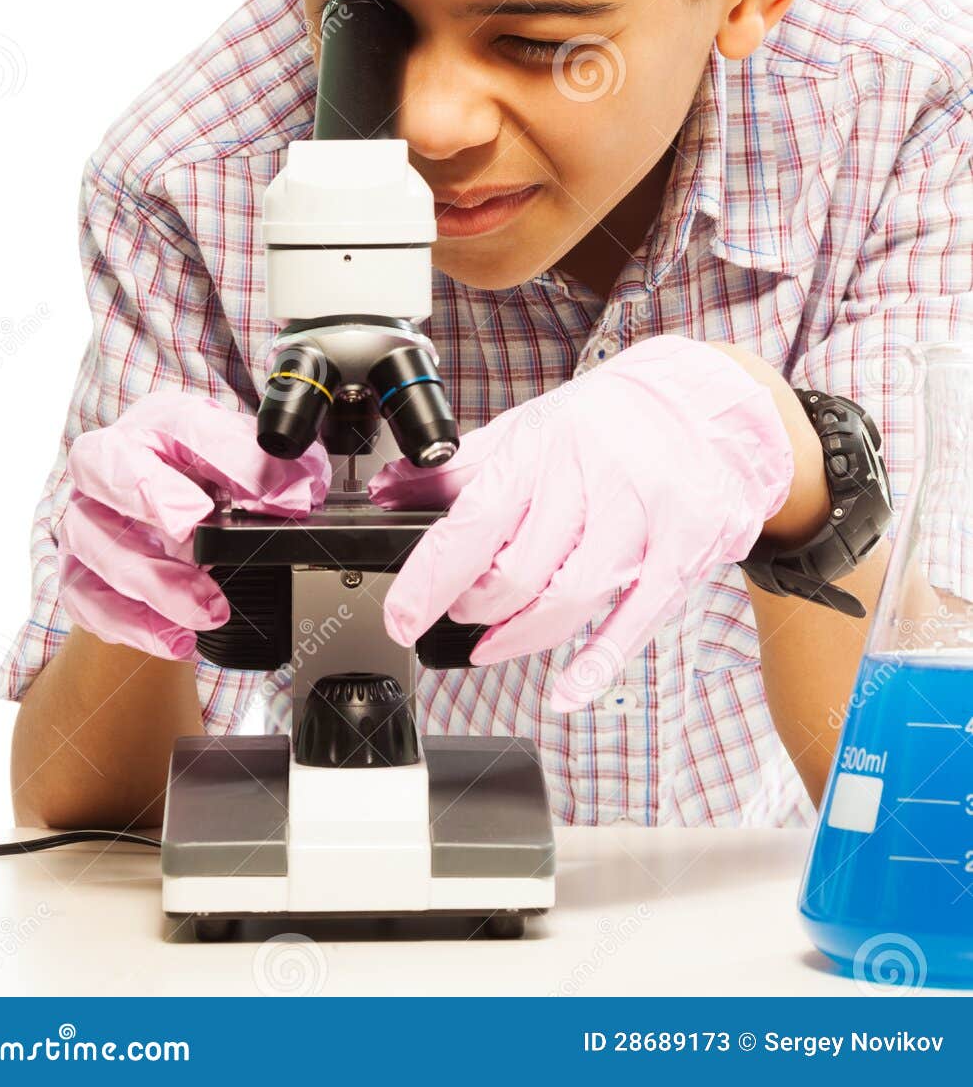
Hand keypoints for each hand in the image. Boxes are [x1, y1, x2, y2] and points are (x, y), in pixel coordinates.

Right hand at [57, 391, 329, 660]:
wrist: (159, 523)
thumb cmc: (199, 481)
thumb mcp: (245, 465)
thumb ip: (279, 470)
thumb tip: (304, 488)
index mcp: (158, 423)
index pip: (186, 426)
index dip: (235, 458)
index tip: (282, 496)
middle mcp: (109, 463)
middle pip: (105, 465)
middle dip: (150, 493)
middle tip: (194, 525)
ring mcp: (85, 518)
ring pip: (95, 542)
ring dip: (155, 580)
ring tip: (209, 608)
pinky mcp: (75, 572)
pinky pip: (88, 600)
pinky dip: (134, 624)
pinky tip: (177, 639)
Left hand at [372, 335, 793, 711]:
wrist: (704, 403)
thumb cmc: (607, 422)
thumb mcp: (527, 428)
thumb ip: (458, 468)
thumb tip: (389, 491)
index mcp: (539, 446)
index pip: (472, 522)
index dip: (429, 580)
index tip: (400, 618)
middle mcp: (589, 477)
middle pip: (517, 573)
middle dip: (476, 606)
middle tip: (464, 608)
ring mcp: (640, 514)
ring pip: (569, 600)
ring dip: (520, 637)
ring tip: (494, 641)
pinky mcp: (684, 547)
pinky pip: (635, 618)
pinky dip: (597, 665)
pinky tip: (567, 690)